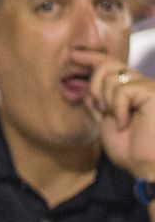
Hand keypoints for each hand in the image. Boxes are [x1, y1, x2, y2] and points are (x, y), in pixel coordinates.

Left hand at [76, 54, 154, 182]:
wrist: (148, 167)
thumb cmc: (131, 151)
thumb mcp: (107, 123)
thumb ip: (99, 104)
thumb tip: (86, 89)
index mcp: (133, 92)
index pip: (112, 66)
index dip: (93, 58)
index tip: (75, 53)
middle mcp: (144, 86)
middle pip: (109, 66)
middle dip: (95, 85)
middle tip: (100, 108)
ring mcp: (150, 88)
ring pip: (113, 78)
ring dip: (106, 101)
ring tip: (118, 119)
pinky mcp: (153, 93)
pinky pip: (123, 90)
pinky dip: (118, 108)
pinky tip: (125, 122)